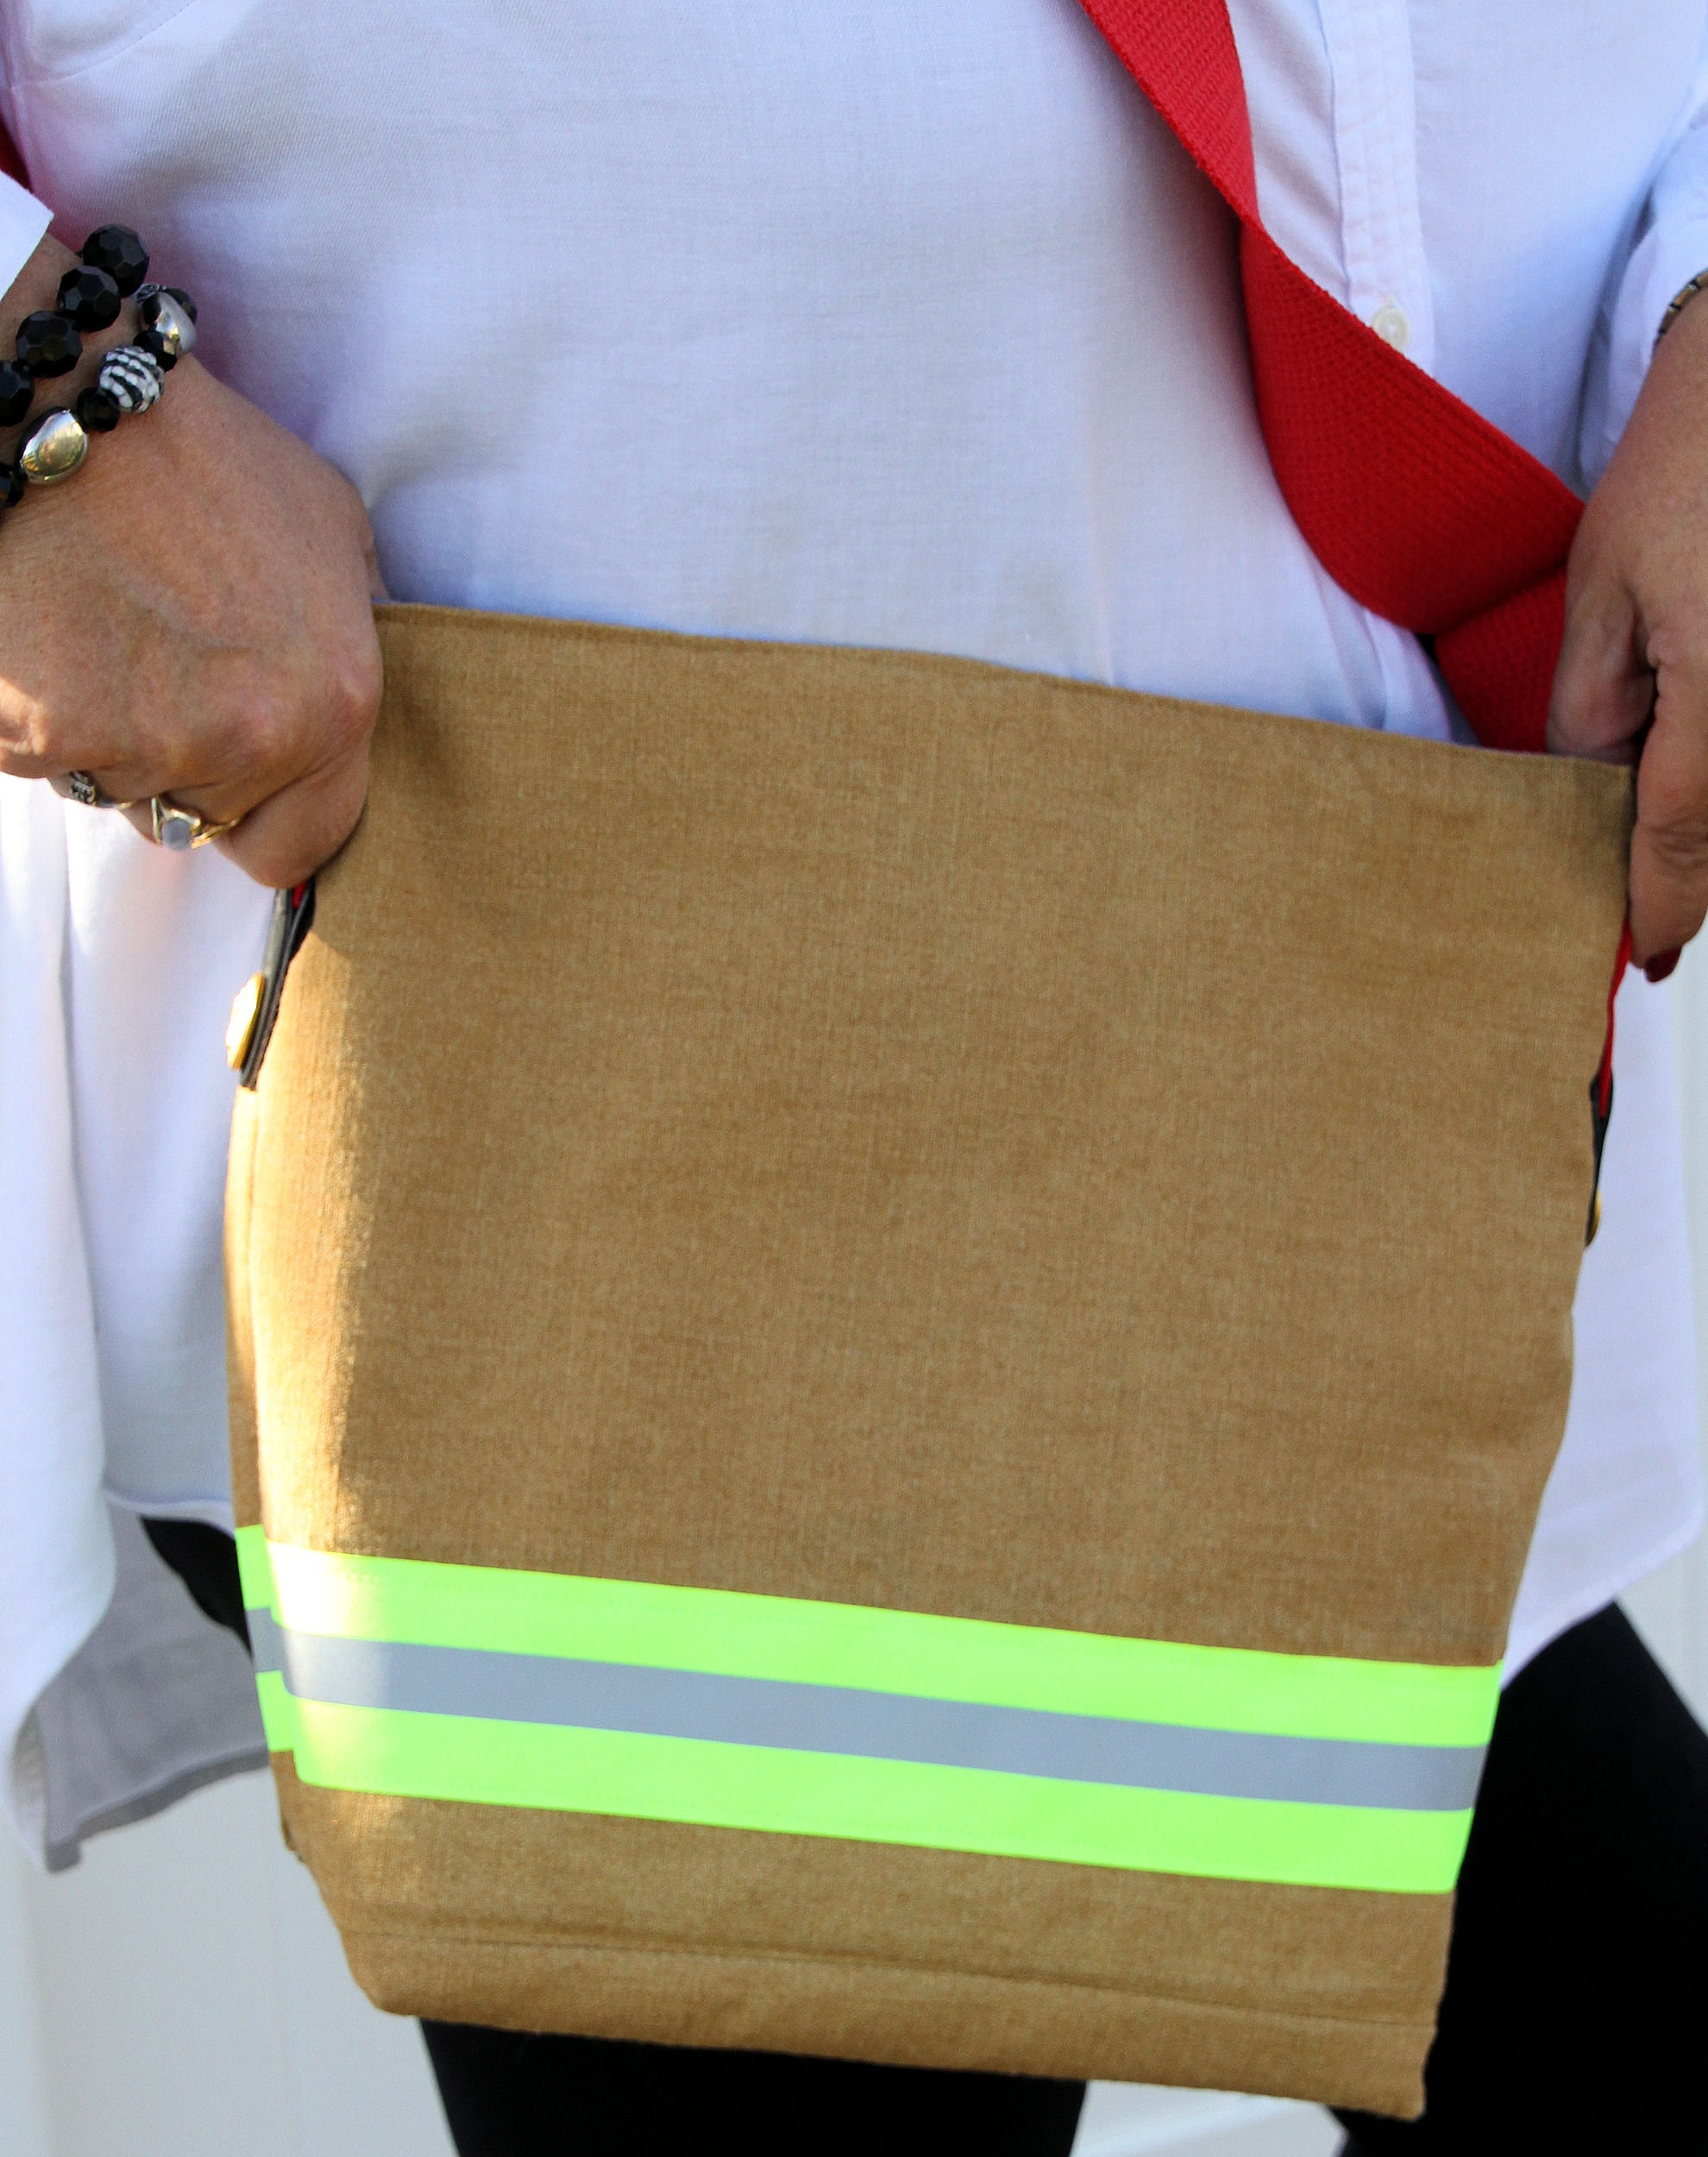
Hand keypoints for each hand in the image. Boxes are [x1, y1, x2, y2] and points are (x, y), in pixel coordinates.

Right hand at [0, 234, 383, 887]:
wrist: (67, 411)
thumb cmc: (200, 454)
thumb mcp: (331, 528)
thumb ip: (352, 632)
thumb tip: (352, 700)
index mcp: (335, 706)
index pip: (303, 843)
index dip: (265, 818)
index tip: (239, 784)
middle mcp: (253, 741)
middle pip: (204, 821)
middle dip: (183, 772)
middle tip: (156, 672)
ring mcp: (147, 746)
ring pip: (119, 792)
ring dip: (108, 738)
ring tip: (102, 630)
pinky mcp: (49, 736)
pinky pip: (46, 762)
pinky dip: (39, 719)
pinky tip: (51, 633)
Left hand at [1550, 287, 1707, 980]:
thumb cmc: (1690, 466)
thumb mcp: (1603, 592)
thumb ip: (1593, 709)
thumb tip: (1591, 797)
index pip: (1678, 842)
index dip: (1651, 912)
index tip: (1634, 962)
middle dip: (1686, 883)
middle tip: (1643, 933)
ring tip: (1662, 869)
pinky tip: (1690, 776)